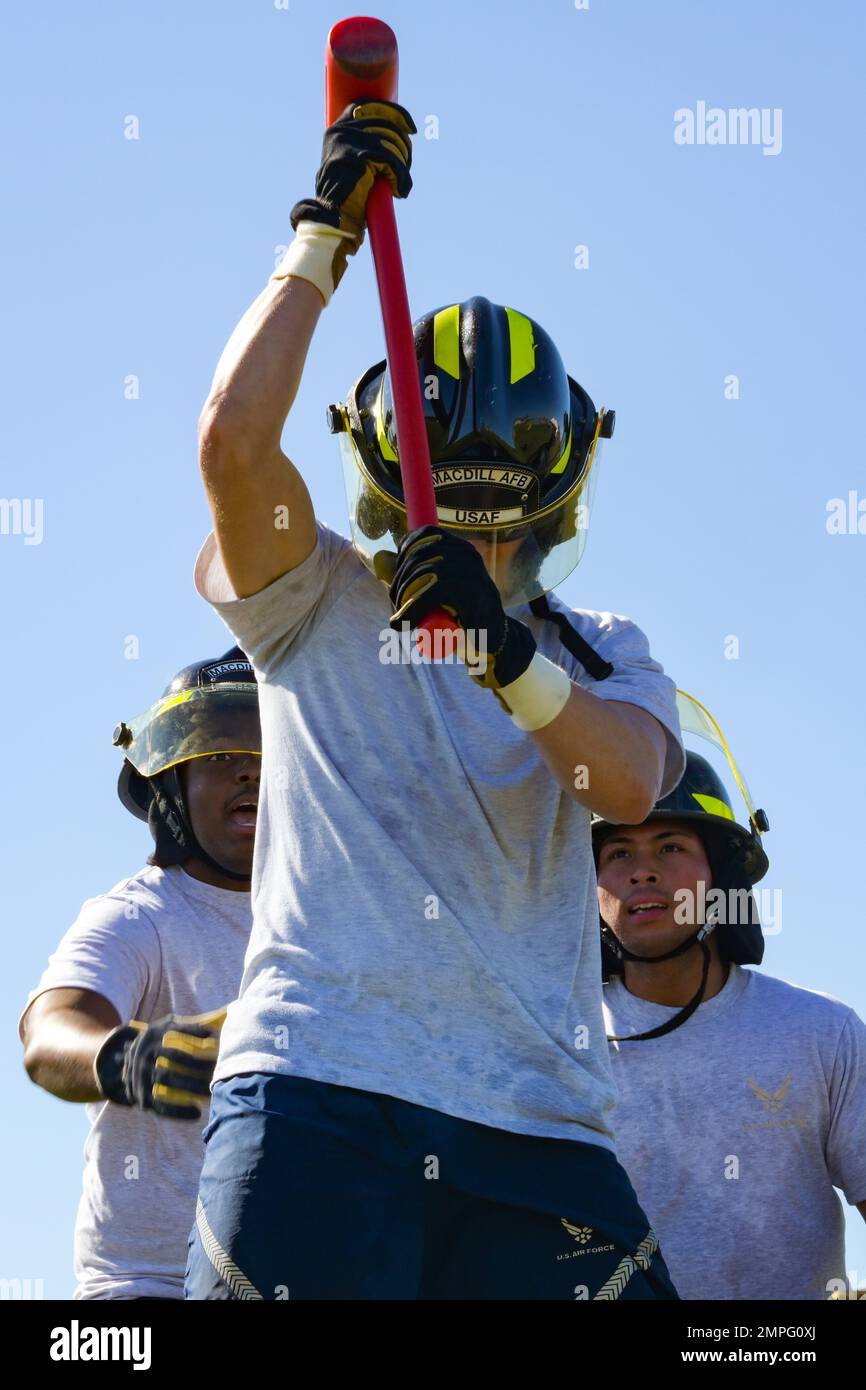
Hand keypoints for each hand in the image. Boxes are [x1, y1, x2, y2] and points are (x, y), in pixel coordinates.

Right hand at [94, 1008, 226, 1119]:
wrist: (120, 1062)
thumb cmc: (159, 1042)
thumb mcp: (170, 1028)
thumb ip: (195, 1025)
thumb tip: (231, 1011)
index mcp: (154, 1033)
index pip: (179, 1031)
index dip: (198, 1033)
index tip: (219, 1040)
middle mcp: (144, 1052)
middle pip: (175, 1057)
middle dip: (199, 1064)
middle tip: (222, 1069)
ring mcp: (139, 1075)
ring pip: (168, 1082)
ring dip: (191, 1089)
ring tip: (214, 1093)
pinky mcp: (139, 1097)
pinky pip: (160, 1106)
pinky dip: (179, 1112)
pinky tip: (197, 1113)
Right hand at [290, 100, 415, 285]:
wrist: (331, 222)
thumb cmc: (344, 200)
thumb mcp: (351, 166)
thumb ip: (364, 147)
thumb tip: (397, 134)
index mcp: (336, 129)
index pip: (368, 105)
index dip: (393, 112)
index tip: (411, 128)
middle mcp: (339, 130)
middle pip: (385, 122)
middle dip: (403, 144)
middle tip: (407, 166)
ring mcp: (347, 142)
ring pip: (390, 141)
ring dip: (403, 163)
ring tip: (402, 184)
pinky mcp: (357, 157)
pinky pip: (390, 160)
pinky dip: (401, 175)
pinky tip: (401, 191)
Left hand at [377, 526, 536, 689]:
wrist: (495, 640)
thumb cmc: (465, 613)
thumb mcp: (443, 587)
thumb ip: (415, 572)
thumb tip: (379, 559)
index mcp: (462, 549)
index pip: (427, 534)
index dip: (405, 548)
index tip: (398, 571)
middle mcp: (467, 556)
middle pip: (419, 556)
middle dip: (399, 580)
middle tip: (395, 603)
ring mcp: (469, 573)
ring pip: (421, 575)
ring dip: (401, 597)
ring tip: (399, 617)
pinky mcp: (467, 594)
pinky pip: (428, 596)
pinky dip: (410, 611)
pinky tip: (402, 624)